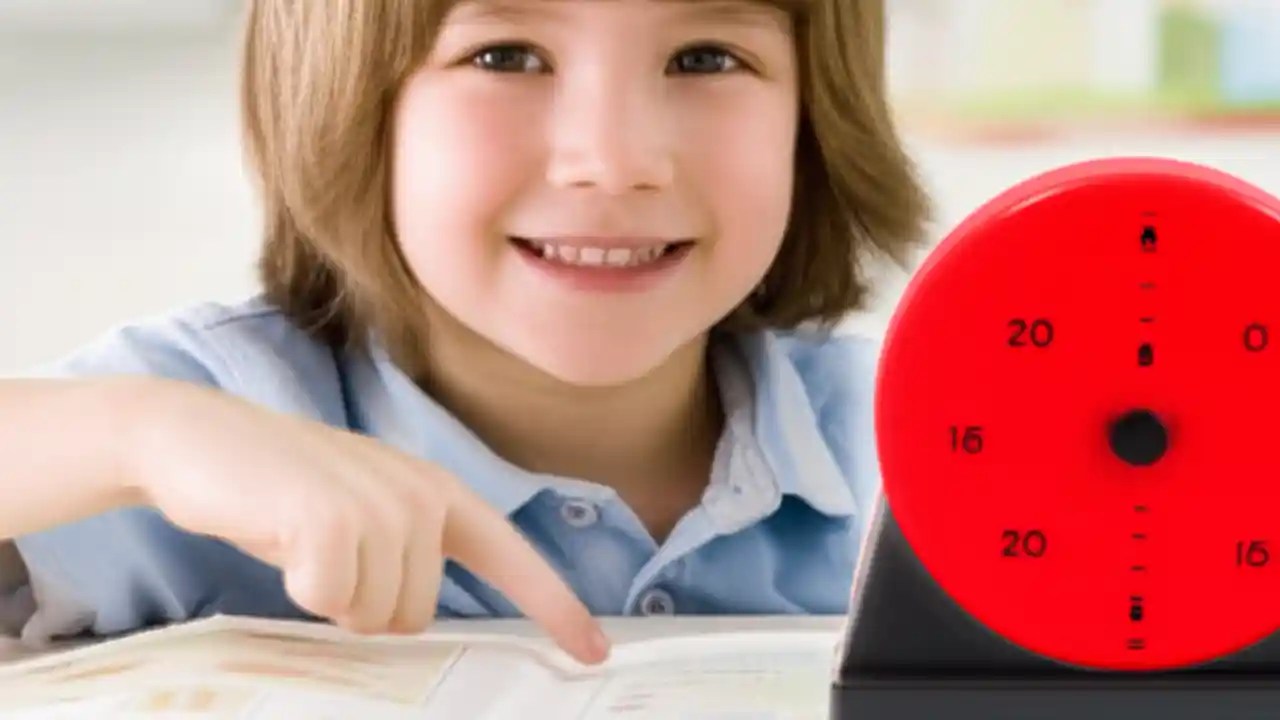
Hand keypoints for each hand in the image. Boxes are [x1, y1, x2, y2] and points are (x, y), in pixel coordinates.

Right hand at [124, 380, 608, 663]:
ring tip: (302, 541)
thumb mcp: (362, 513)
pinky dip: (299, 587)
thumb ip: (406, 553)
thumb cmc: (283, 488)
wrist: (201, 437)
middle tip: (323, 553)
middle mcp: (422, 494)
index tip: (593, 651)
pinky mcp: (335, 521)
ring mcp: (383, 505)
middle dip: (364, 605)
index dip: (554, 606)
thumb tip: (416, 623)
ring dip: (330, 595)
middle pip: (415, 617)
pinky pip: (329, 603)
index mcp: (437, 492)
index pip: (510, 556)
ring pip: (374, 617)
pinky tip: (281, 537)